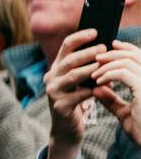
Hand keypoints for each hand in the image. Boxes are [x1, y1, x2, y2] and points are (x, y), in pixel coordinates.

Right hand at [43, 29, 106, 158]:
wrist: (66, 127)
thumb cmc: (78, 100)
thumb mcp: (80, 81)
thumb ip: (87, 67)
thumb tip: (106, 51)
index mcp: (57, 68)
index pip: (66, 47)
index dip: (80, 37)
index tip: (96, 31)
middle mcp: (51, 77)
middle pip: (69, 60)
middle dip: (87, 52)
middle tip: (103, 48)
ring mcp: (53, 92)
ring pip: (73, 76)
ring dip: (90, 69)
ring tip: (104, 65)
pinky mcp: (60, 106)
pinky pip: (79, 95)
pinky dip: (92, 91)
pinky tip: (103, 88)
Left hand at [91, 40, 140, 147]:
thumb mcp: (125, 112)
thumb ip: (112, 100)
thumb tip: (97, 89)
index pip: (140, 58)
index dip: (126, 50)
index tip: (110, 48)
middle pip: (134, 56)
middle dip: (113, 54)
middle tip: (96, 58)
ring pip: (127, 62)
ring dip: (107, 65)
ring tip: (94, 74)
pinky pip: (124, 73)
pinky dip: (109, 75)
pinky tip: (99, 81)